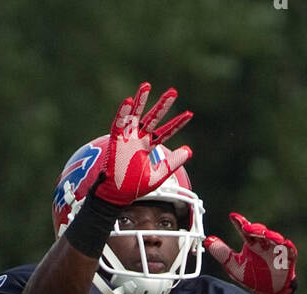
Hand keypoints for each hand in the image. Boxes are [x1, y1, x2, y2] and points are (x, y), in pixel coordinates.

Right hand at [96, 81, 192, 206]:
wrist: (117, 195)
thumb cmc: (135, 187)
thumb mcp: (158, 175)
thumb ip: (172, 163)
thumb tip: (189, 150)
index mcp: (149, 146)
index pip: (165, 131)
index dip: (177, 123)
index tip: (190, 115)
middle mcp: (139, 138)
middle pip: (153, 118)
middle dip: (162, 105)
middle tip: (173, 92)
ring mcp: (128, 138)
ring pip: (135, 114)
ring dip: (140, 100)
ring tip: (147, 85)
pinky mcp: (116, 140)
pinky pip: (119, 123)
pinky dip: (123, 113)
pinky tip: (128, 101)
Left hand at [205, 213, 296, 293]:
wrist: (269, 292)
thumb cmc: (253, 276)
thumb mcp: (234, 266)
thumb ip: (222, 253)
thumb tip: (207, 240)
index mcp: (251, 243)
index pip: (244, 230)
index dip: (239, 222)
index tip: (233, 217)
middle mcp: (264, 244)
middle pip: (260, 232)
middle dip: (255, 229)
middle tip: (248, 227)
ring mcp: (277, 250)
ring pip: (275, 239)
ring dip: (270, 236)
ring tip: (264, 234)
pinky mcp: (288, 258)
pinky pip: (289, 251)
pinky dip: (288, 247)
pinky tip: (285, 243)